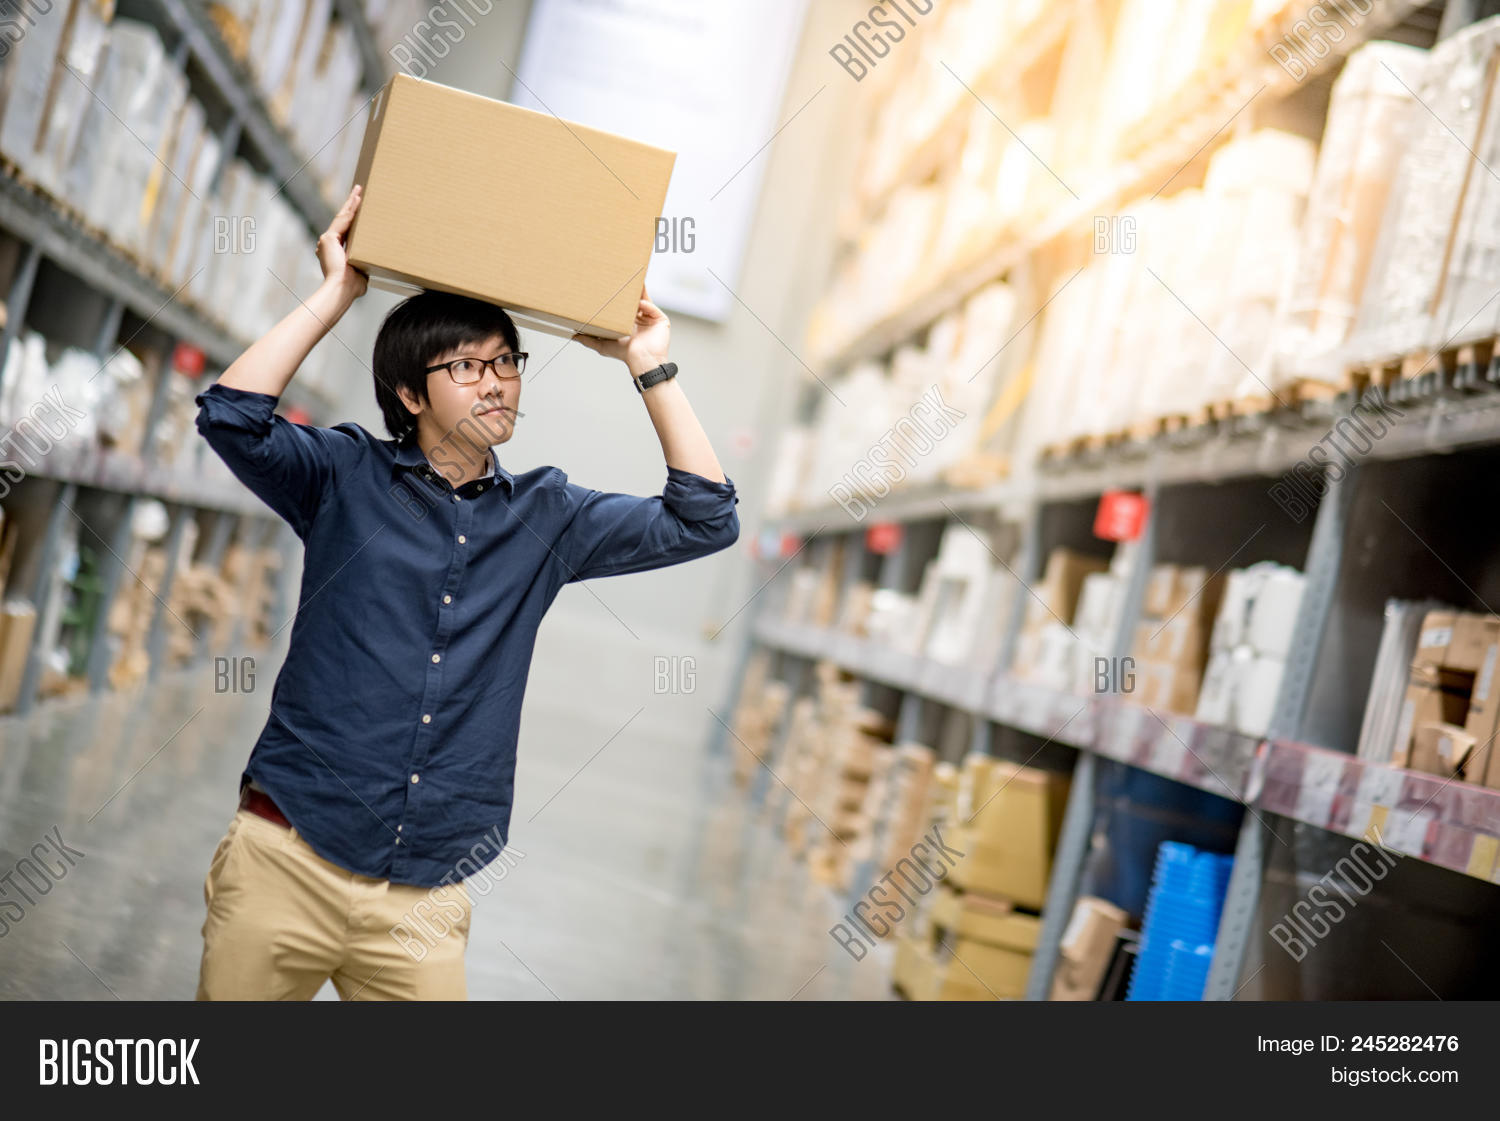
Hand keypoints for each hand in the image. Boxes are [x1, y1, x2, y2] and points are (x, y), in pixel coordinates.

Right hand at [317, 185, 367, 300]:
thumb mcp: (361, 272)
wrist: (342, 289)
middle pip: (343, 221)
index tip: (360, 208)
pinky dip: (351, 209)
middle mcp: (329, 244)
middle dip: (351, 206)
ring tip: (359, 190)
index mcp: (336, 251)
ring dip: (352, 203)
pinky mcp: (328, 238)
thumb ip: (365, 265)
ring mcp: (327, 240)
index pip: (346, 231)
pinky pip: (343, 220)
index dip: (353, 219)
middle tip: (358, 191)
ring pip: (342, 218)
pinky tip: (358, 199)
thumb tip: (377, 266)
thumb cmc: (352, 287)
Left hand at [572, 286, 669, 375]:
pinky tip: (639, 303)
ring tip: (634, 280)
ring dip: (639, 291)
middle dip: (629, 290)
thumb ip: (588, 339)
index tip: (611, 287)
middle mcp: (640, 319)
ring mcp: (651, 319)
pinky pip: (652, 307)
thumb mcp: (602, 345)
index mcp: (629, 323)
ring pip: (645, 300)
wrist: (641, 360)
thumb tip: (573, 335)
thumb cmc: (624, 354)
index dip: (618, 297)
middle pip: (635, 300)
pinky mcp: (661, 320)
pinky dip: (646, 304)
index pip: (623, 306)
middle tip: (622, 278)